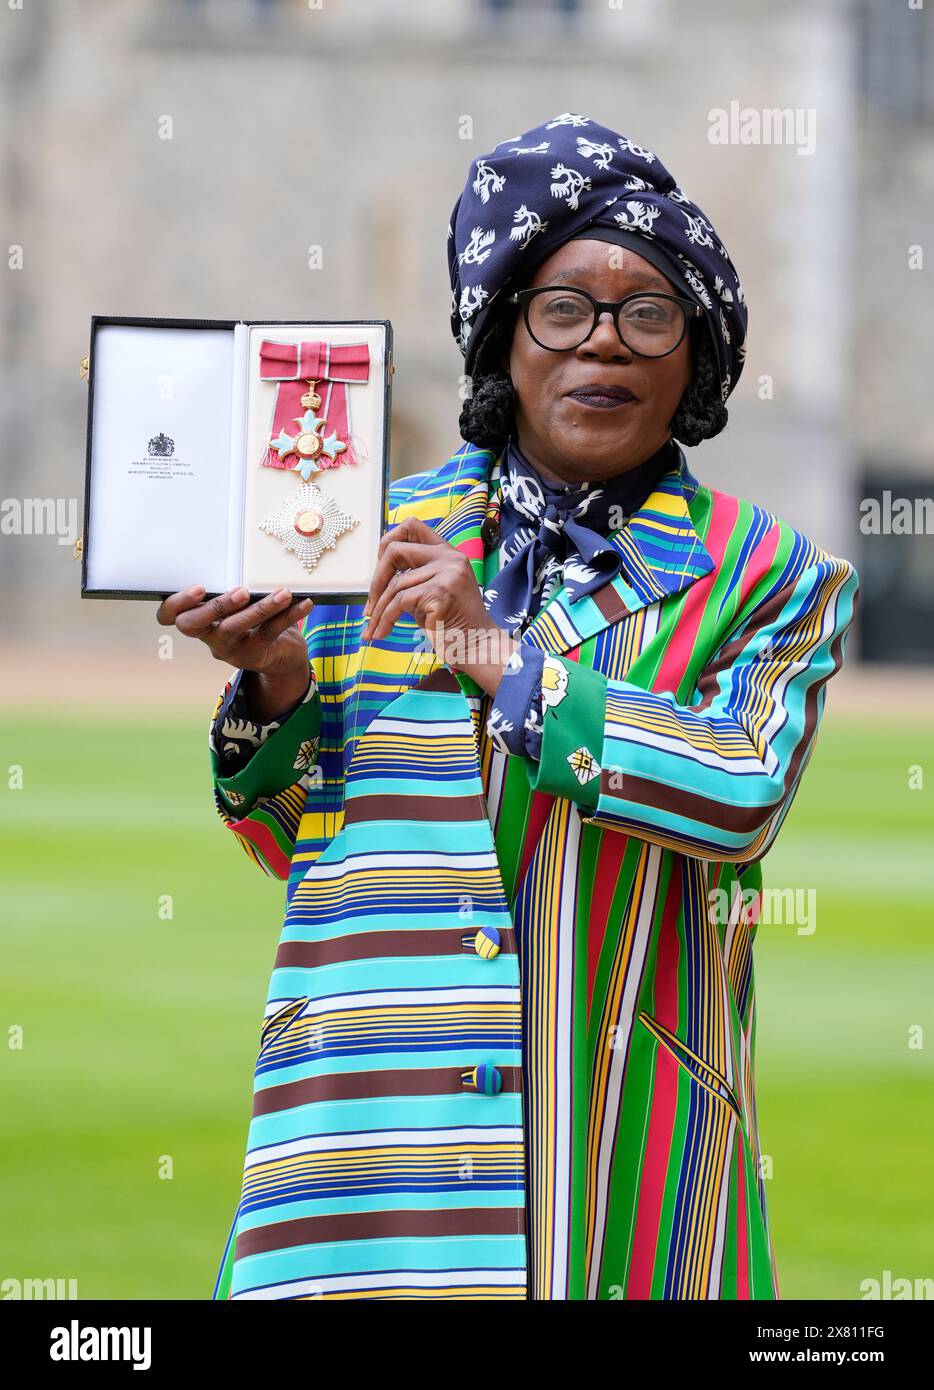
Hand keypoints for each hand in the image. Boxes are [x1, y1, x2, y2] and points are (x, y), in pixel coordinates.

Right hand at [156, 585, 312, 719]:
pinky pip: (270, 632)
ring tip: (282, 593)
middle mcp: (208, 635)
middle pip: (195, 624)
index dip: (176, 603)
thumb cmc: (254, 620)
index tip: (198, 587)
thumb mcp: (239, 604)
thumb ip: (233, 587)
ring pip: (237, 627)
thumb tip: (248, 553)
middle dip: (216, 606)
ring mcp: (229, 648)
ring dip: (261, 609)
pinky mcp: (254, 655)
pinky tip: (303, 603)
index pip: (169, 615)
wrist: (280, 655)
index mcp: (198, 619)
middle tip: (241, 592)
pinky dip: (289, 615)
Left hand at [361, 518, 518, 695]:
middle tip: (370, 607)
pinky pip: (400, 603)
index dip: (387, 543)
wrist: (477, 646)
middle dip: (375, 580)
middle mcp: (449, 557)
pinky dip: (386, 620)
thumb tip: (377, 579)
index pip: (411, 526)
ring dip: (379, 611)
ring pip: (395, 584)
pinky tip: (383, 633)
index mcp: (448, 552)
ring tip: (373, 630)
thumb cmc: (454, 624)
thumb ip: (412, 578)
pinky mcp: (441, 593)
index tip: (380, 571)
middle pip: (395, 550)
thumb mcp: (433, 591)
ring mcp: (447, 573)